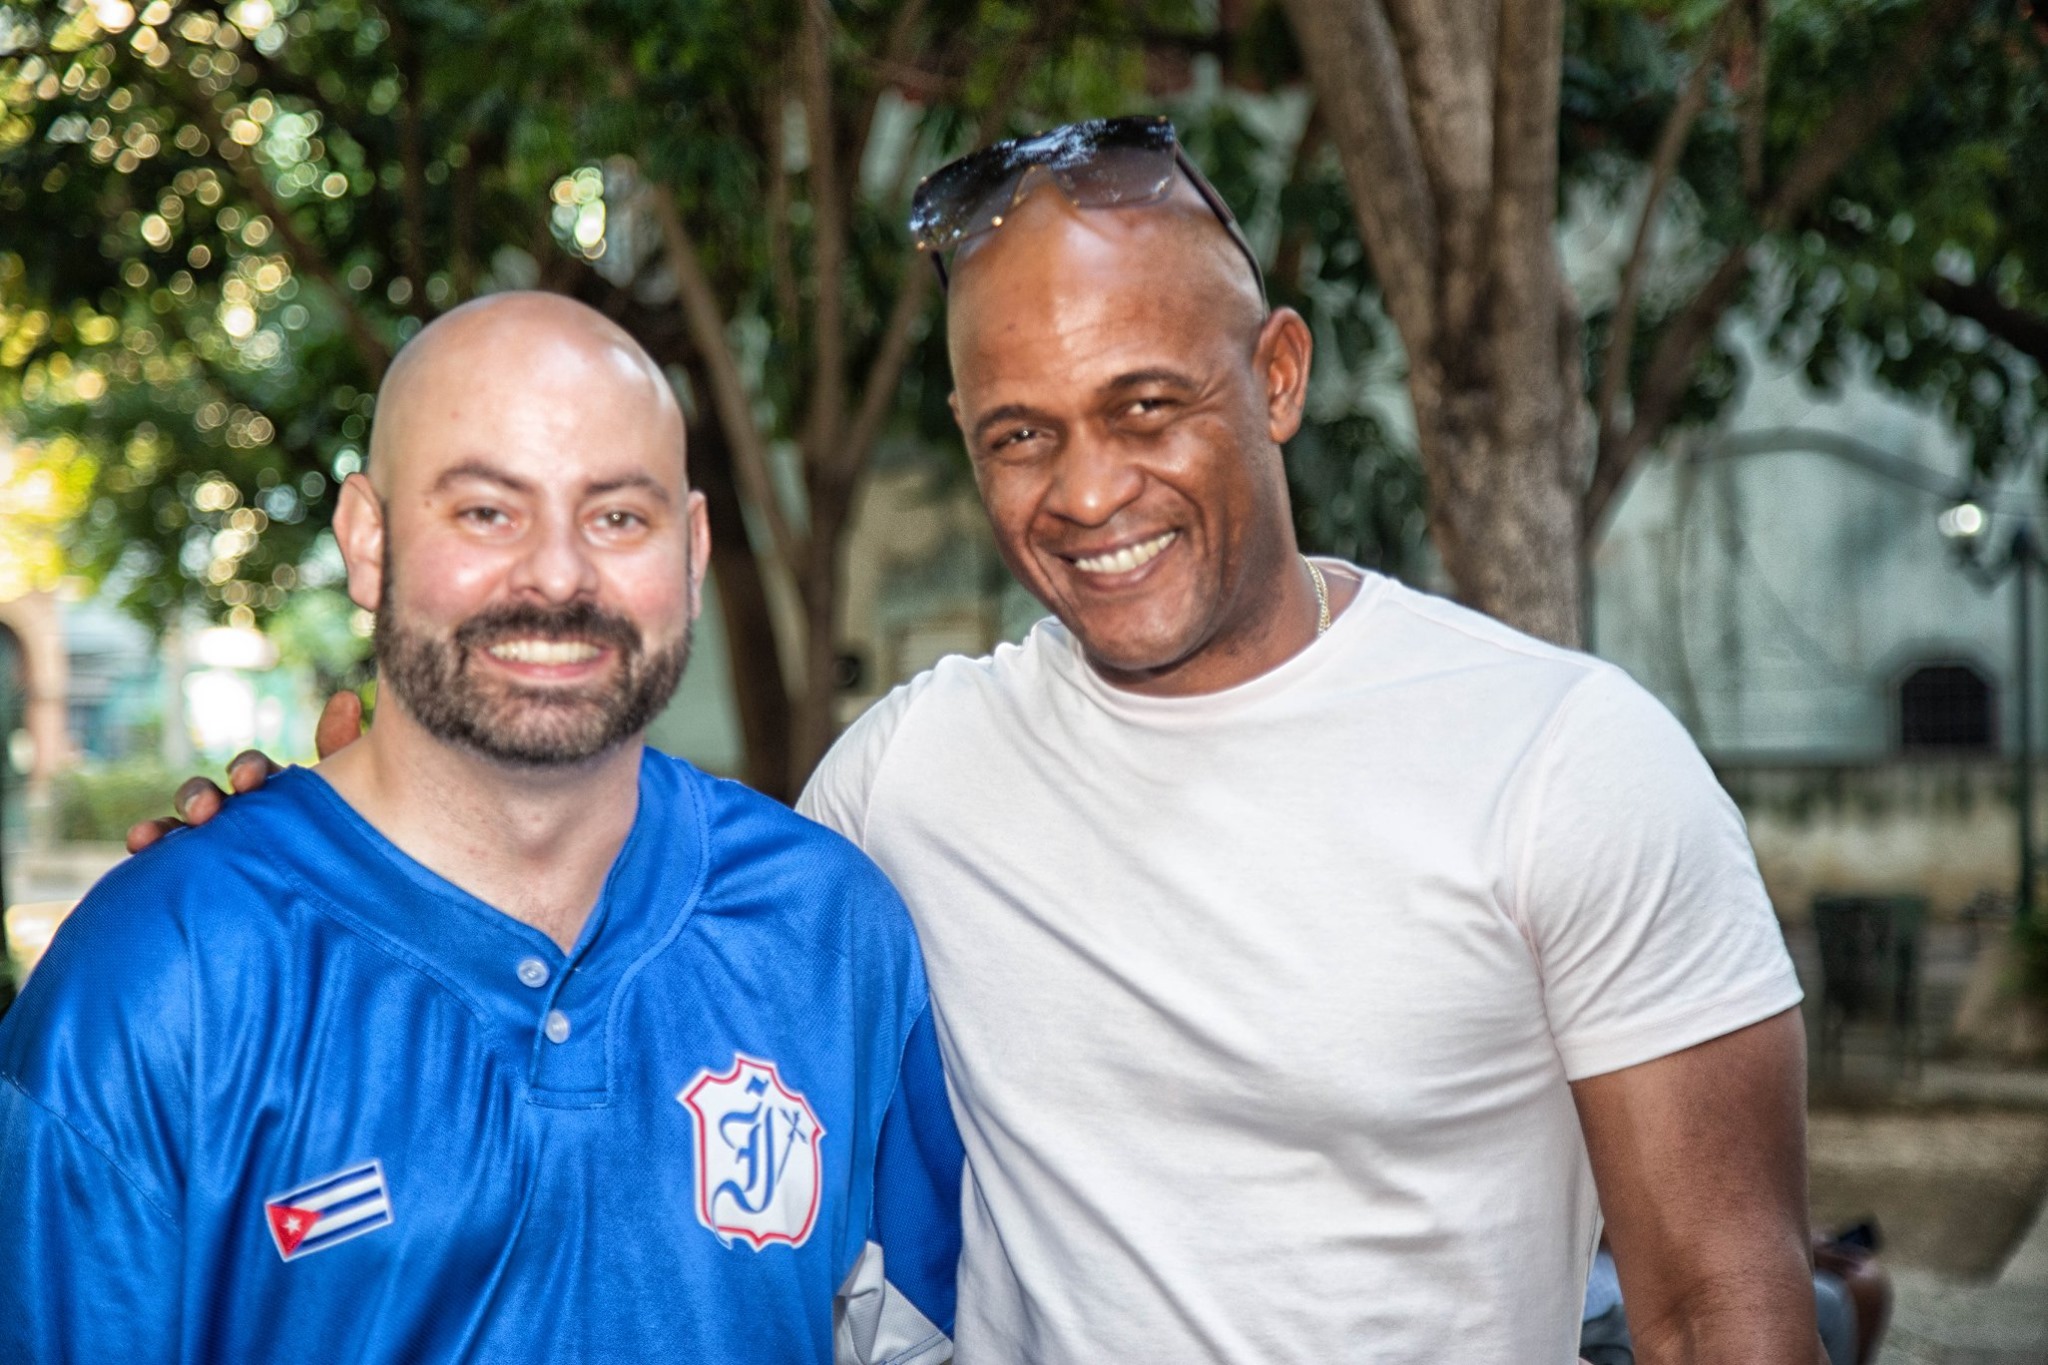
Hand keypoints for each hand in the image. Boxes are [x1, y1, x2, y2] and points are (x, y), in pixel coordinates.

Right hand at [123, 692, 365, 851]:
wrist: (341, 922)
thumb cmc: (348, 847)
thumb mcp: (352, 801)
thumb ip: (344, 756)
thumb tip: (343, 697)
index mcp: (277, 796)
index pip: (255, 774)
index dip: (249, 771)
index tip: (246, 780)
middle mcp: (241, 818)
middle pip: (210, 797)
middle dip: (199, 797)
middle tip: (204, 812)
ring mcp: (217, 848)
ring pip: (182, 830)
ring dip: (165, 826)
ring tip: (147, 835)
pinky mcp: (198, 875)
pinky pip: (170, 862)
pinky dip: (152, 848)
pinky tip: (138, 847)